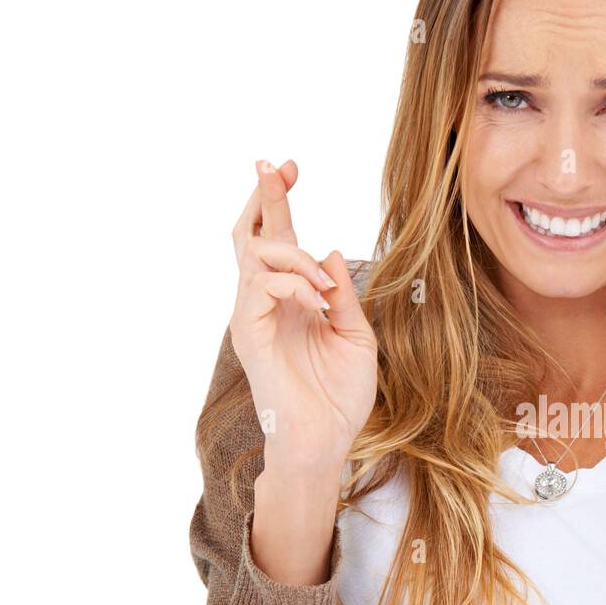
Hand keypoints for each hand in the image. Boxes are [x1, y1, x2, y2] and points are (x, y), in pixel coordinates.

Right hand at [229, 159, 377, 477]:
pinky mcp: (249, 332)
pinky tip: (315, 299)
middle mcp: (268, 301)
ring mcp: (254, 315)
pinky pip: (259, 285)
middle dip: (264, 196)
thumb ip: (344, 294)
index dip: (281, 201)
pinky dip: (291, 282)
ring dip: (294, 255)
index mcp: (293, 298)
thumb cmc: (341, 395)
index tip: (291, 166)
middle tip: (276, 166)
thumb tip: (333, 252)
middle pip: (252, 234)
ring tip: (325, 288)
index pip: (280, 239)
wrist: (326, 438)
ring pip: (256, 253)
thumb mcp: (356, 335)